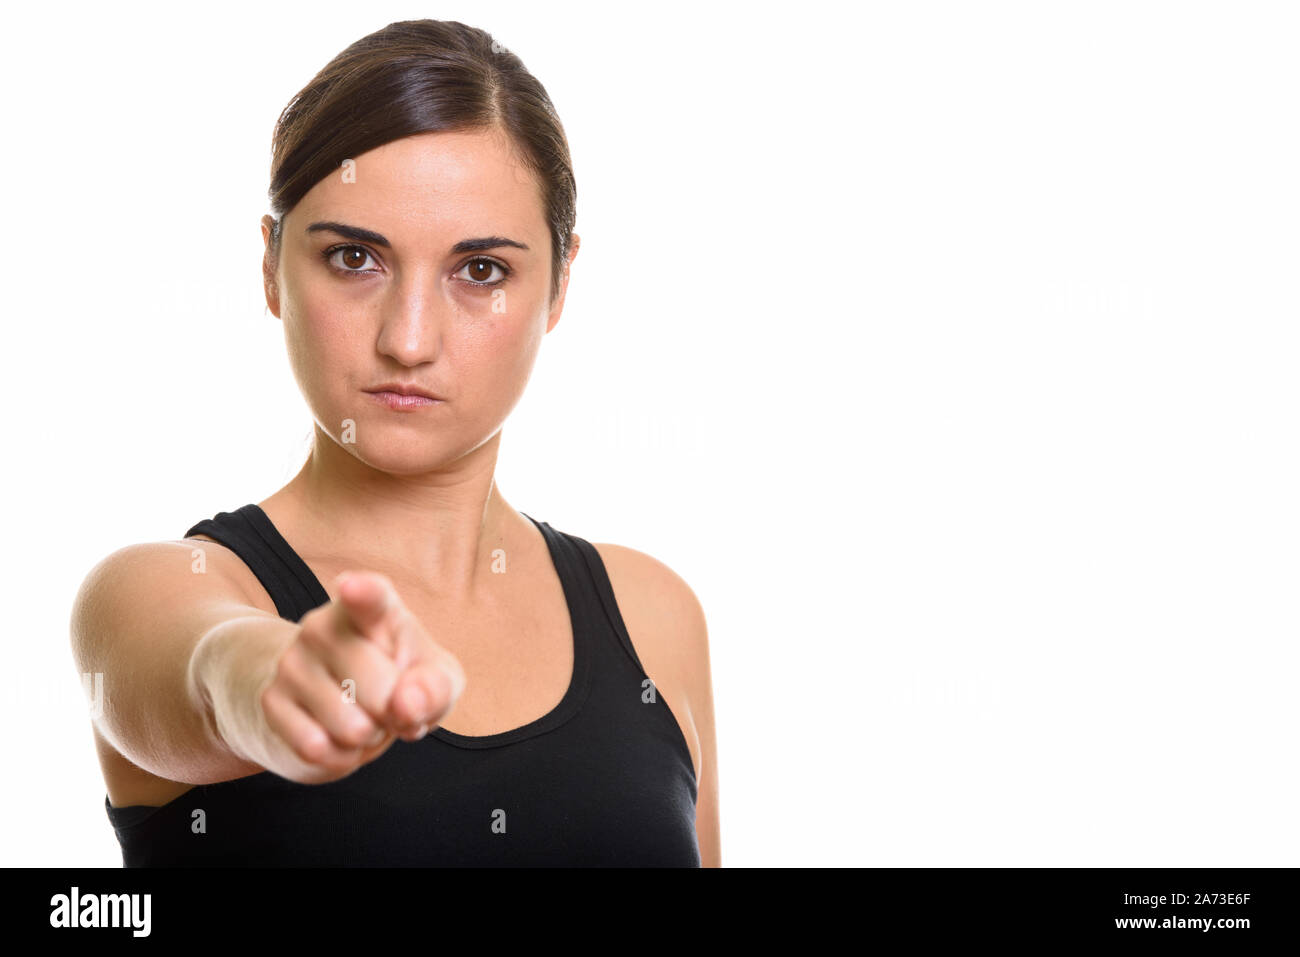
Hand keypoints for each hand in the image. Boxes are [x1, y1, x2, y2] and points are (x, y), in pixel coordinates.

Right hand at [256, 570, 465, 783]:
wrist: (340, 701)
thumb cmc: (401, 681)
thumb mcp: (435, 680)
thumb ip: (434, 688)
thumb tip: (405, 705)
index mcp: (374, 609)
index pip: (369, 597)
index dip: (363, 593)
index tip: (352, 587)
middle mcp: (324, 626)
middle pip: (380, 691)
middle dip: (396, 714)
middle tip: (388, 702)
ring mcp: (292, 662)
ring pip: (349, 726)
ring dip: (369, 738)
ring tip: (364, 716)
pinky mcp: (270, 700)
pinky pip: (317, 748)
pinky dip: (340, 757)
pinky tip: (338, 736)